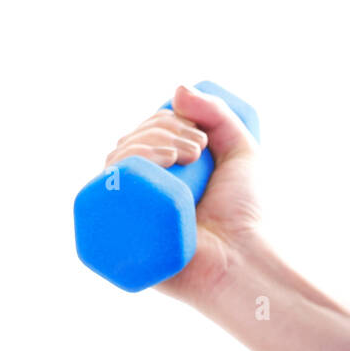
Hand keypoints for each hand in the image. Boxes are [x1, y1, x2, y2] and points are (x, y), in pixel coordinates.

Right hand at [101, 84, 262, 305]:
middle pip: (128, 145)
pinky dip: (123, 171)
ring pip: (116, 165)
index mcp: (163, 177)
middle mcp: (143, 195)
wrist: (243, 260)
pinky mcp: (121, 238)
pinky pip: (104, 198)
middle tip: (198, 149)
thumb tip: (175, 90)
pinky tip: (153, 167)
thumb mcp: (241, 152)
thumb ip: (218, 114)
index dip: (165, 122)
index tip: (202, 138)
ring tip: (186, 157)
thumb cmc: (245, 214)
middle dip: (160, 131)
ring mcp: (130, 216)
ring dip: (147, 145)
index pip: (145, 137)